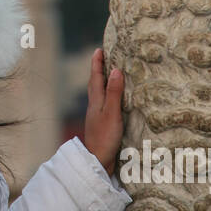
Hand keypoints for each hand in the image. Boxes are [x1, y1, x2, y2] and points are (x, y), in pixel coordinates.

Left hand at [84, 48, 124, 176]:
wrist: (98, 161)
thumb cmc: (104, 137)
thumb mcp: (111, 113)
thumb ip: (113, 92)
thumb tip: (115, 70)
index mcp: (96, 101)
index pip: (96, 77)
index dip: (97, 63)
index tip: (99, 49)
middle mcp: (94, 106)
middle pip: (95, 83)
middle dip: (98, 69)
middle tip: (104, 57)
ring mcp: (97, 115)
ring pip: (98, 93)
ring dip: (102, 82)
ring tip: (109, 74)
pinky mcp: (101, 124)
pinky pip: (104, 103)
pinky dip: (107, 95)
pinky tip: (113, 100)